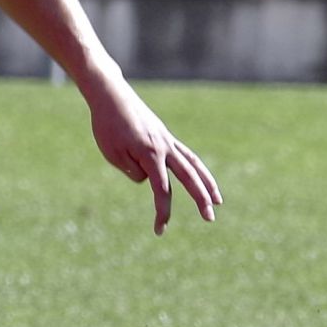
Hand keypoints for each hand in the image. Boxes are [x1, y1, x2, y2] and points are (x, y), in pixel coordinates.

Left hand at [84, 77, 222, 235]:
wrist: (110, 96)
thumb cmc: (107, 126)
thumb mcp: (114, 154)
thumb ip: (134, 172)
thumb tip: (151, 180)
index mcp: (150, 154)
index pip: (162, 189)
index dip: (162, 211)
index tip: (159, 230)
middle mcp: (164, 147)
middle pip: (189, 177)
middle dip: (201, 199)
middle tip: (210, 219)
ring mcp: (167, 141)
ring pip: (194, 165)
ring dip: (207, 183)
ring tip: (218, 201)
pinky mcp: (165, 137)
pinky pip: (187, 155)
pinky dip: (197, 168)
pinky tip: (200, 178)